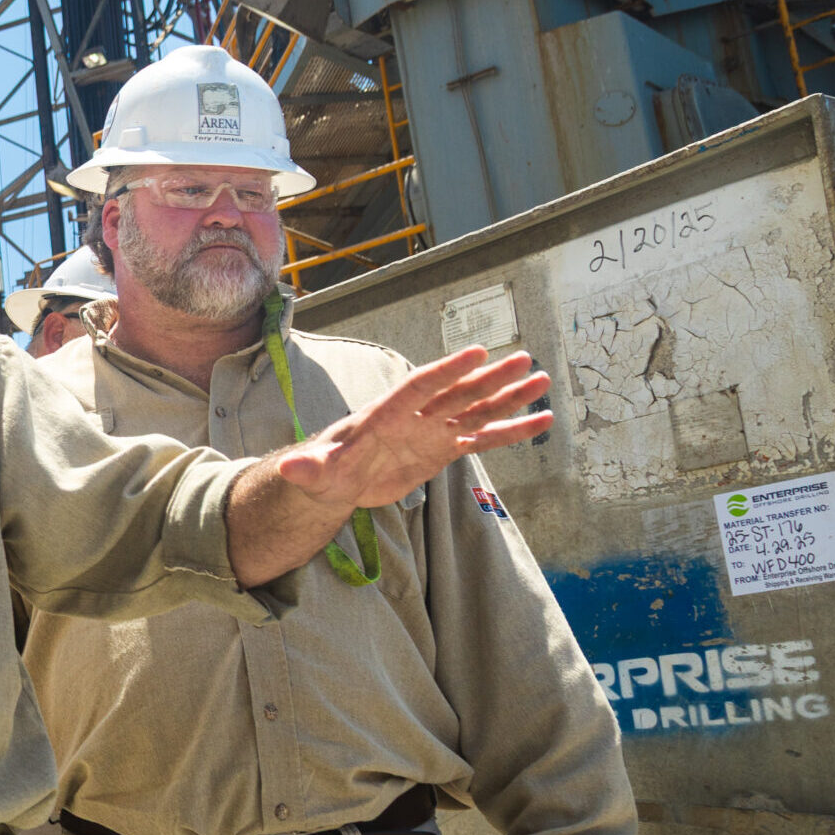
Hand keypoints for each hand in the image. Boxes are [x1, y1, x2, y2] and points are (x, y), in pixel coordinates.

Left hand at [276, 348, 551, 508]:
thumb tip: (292, 469)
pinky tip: (541, 422)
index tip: (477, 353)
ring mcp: (432, 431)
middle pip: (457, 393)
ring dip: (509, 398)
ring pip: (476, 410)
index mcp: (386, 414)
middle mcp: (415, 417)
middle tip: (524, 359)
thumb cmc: (324, 470)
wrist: (337, 481)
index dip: (447, 371)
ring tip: (542, 381)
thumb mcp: (315, 473)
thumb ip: (309, 468)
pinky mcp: (442, 450)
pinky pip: (482, 439)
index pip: (420, 387)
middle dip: (490, 378)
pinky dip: (510, 432)